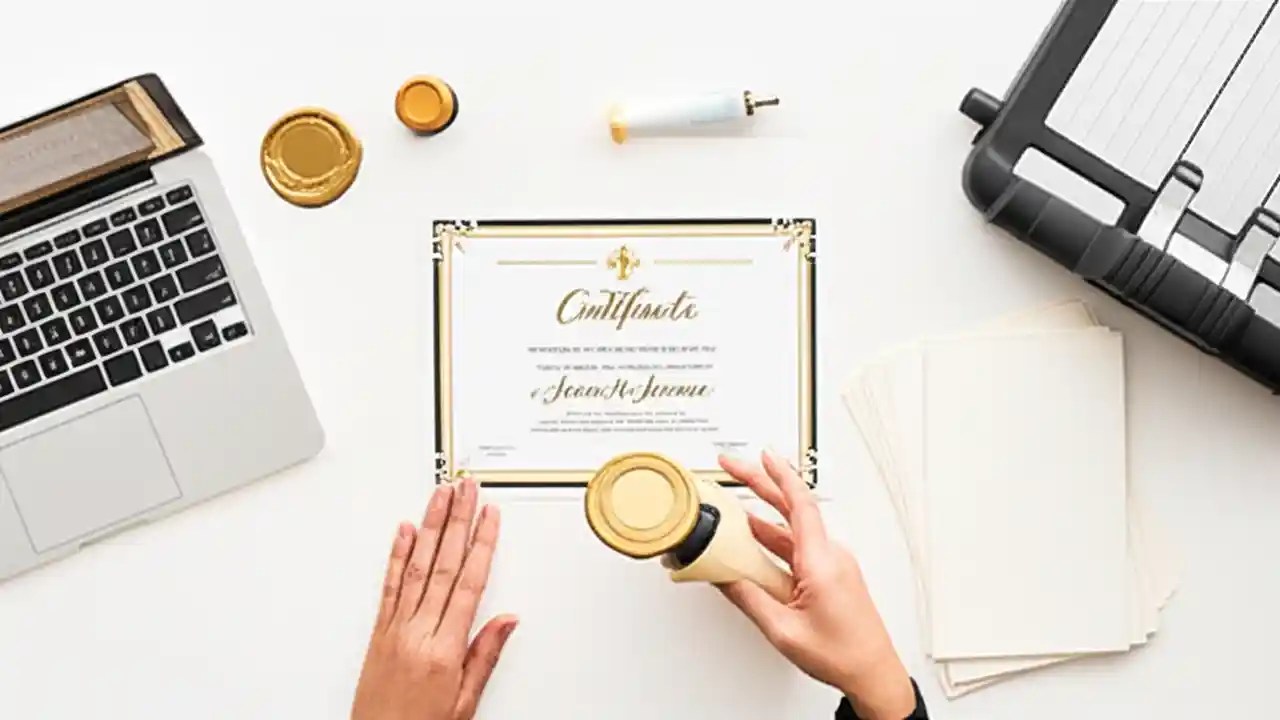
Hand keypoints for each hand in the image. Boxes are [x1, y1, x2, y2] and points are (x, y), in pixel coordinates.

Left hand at [352, 479, 517, 719]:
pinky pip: (389, 587)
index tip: (490, 516)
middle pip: (444, 565)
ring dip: (430, 528)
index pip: (469, 583)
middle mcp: (417, 633)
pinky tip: (405, 532)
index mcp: (444, 650)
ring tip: (440, 497)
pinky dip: (397, 556)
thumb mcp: (464, 703)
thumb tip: (507, 620)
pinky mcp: (378, 633)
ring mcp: (394, 630)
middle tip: (466, 489)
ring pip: (416, 567)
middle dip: (458, 521)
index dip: (481, 544)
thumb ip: (484, 656)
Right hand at [717, 451, 914, 719]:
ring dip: (763, 519)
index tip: (761, 455)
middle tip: (736, 467)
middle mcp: (831, 556)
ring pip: (793, 531)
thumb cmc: (842, 654)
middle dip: (762, 484)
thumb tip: (724, 577)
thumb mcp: (782, 630)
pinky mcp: (832, 575)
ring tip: (733, 512)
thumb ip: (748, 599)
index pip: (799, 503)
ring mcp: (833, 565)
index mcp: (821, 562)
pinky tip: (756, 543)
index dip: (778, 474)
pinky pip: (799, 549)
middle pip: (793, 508)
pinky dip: (774, 542)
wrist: (873, 674)